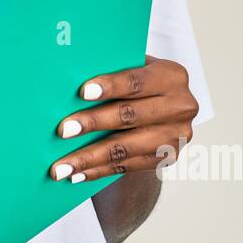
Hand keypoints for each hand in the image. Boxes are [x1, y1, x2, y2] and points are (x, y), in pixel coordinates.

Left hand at [48, 54, 198, 182]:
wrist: (159, 113)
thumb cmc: (136, 84)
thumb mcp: (133, 68)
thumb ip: (113, 69)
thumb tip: (68, 78)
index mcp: (172, 76)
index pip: (137, 81)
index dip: (110, 86)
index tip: (82, 92)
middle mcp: (181, 106)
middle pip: (129, 116)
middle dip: (93, 122)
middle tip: (62, 130)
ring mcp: (176, 136)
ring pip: (125, 148)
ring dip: (89, 157)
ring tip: (61, 166)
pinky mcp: (167, 159)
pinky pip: (126, 166)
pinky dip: (98, 170)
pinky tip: (76, 173)